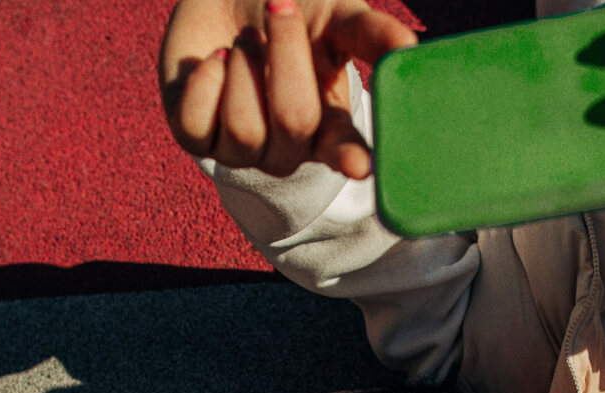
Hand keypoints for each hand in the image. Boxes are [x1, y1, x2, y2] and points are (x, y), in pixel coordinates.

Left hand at [159, 0, 417, 177]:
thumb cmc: (297, 11)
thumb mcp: (340, 17)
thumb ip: (373, 34)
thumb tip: (410, 48)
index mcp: (331, 129)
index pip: (345, 152)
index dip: (351, 158)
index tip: (361, 165)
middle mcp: (289, 149)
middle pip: (293, 121)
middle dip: (285, 55)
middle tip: (280, 7)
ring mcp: (242, 150)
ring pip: (244, 127)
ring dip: (244, 65)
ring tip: (247, 41)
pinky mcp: (195, 137)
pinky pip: (197, 124)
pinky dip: (205, 78)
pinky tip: (215, 60)